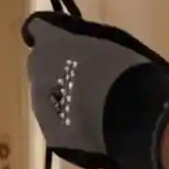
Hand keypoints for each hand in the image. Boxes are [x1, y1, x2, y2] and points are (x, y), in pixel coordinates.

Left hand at [21, 11, 168, 168]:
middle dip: (55, 70)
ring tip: (91, 107)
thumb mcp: (108, 41)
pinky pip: (56, 125)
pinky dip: (68, 124)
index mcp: (51, 44)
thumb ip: (85, 42)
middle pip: (39, 68)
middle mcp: (37, 73)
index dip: (52, 36)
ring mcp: (41, 108)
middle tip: (84, 77)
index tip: (66, 42)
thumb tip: (80, 45)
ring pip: (45, 98)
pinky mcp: (52, 137)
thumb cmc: (126, 70)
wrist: (131, 116)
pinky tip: (92, 128)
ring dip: (61, 98)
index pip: (37, 30)